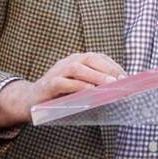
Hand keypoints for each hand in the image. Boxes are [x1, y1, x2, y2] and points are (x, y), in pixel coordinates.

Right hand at [0, 53, 125, 129]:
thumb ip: (94, 85)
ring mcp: (56, 72)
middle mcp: (67, 62)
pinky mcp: (48, 85)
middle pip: (90, 58)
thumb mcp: (78, 87)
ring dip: (95, 75)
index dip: (114, 65)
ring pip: (77, 68)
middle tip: (122, 80)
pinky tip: (89, 91)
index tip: (128, 76)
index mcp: (76, 61)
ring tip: (110, 83)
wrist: (29, 101)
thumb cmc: (59, 95)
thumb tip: (117, 90)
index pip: (99, 57)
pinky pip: (64, 82)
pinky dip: (78, 86)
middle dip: (108, 68)